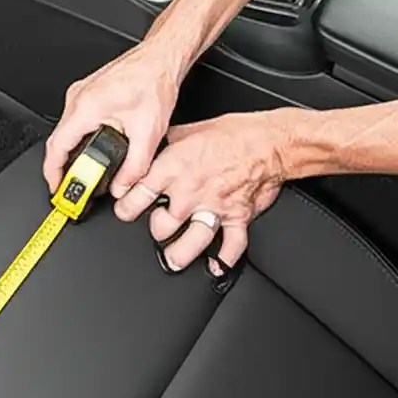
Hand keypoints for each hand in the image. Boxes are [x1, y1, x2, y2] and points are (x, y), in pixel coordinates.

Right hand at [43, 39, 185, 197]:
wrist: (161, 58)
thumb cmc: (154, 81)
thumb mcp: (149, 131)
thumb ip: (135, 166)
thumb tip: (122, 187)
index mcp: (87, 108)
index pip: (57, 148)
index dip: (53, 174)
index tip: (58, 190)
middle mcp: (77, 99)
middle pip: (57, 143)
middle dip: (62, 168)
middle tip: (74, 187)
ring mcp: (79, 95)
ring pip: (65, 133)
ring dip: (71, 154)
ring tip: (83, 173)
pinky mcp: (86, 95)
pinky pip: (73, 123)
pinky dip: (77, 141)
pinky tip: (90, 151)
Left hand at [113, 110, 295, 273]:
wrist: (273, 141)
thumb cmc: (236, 134)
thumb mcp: (190, 130)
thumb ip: (166, 145)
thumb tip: (149, 147)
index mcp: (174, 169)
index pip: (138, 195)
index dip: (126, 206)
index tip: (124, 210)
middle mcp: (190, 192)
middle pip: (160, 225)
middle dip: (156, 228)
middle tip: (157, 226)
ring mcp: (213, 208)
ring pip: (189, 242)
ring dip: (179, 254)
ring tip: (172, 259)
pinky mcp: (237, 217)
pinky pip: (231, 246)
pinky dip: (224, 259)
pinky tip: (215, 267)